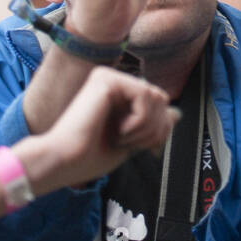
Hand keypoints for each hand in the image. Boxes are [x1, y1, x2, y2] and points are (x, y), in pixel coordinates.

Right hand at [19, 67, 177, 194]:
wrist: (64, 162)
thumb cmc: (90, 157)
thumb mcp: (132, 141)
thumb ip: (152, 125)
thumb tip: (177, 112)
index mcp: (118, 95)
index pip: (159, 104)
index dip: (161, 129)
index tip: (145, 149)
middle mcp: (114, 81)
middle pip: (161, 99)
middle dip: (155, 129)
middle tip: (130, 144)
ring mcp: (109, 77)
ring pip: (157, 97)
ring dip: (146, 127)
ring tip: (122, 138)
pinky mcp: (106, 79)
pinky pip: (145, 95)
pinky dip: (140, 120)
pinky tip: (118, 130)